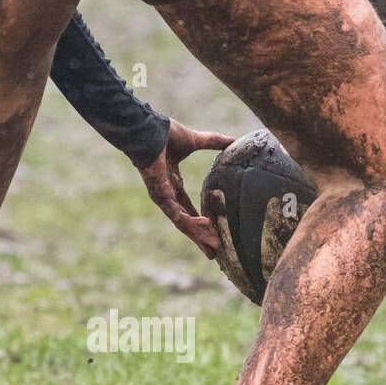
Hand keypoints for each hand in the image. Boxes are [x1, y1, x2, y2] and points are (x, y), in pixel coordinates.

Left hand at [138, 120, 234, 259]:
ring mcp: (162, 197)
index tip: (213, 235)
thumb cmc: (167, 133)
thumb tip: (234, 139)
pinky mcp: (160, 196)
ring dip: (198, 236)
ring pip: (181, 223)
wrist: (151, 130)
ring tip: (214, 247)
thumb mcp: (198, 141)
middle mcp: (167, 194)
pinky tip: (206, 226)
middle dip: (199, 238)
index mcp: (172, 184)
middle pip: (185, 223)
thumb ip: (215, 142)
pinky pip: (176, 214)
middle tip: (214, 254)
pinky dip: (190, 222)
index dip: (200, 223)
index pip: (188, 209)